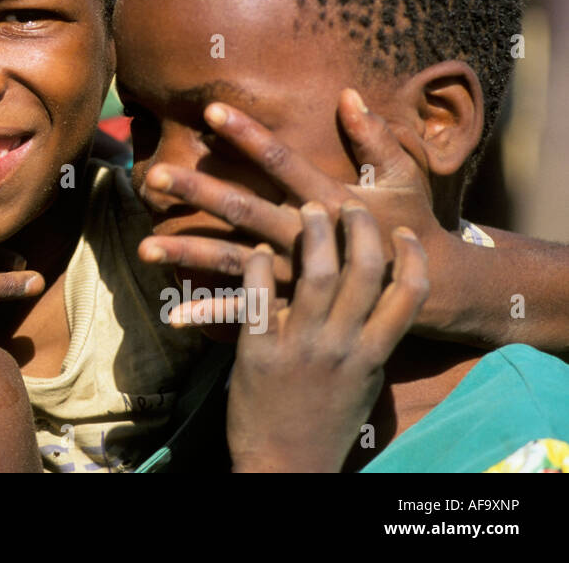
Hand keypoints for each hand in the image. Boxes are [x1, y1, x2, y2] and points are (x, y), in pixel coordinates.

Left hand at [138, 88, 447, 287]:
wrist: (431, 292)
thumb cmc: (412, 225)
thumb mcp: (404, 178)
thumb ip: (375, 138)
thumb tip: (348, 95)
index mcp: (329, 200)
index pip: (280, 159)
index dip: (247, 134)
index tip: (210, 110)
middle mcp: (306, 236)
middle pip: (244, 208)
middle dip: (199, 192)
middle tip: (154, 175)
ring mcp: (296, 274)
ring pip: (234, 261)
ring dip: (188, 253)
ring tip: (143, 248)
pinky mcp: (293, 306)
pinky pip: (249, 312)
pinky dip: (211, 314)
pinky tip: (174, 316)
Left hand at [228, 203, 428, 472]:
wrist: (285, 466)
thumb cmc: (324, 423)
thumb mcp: (361, 384)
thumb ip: (369, 343)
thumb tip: (375, 306)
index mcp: (373, 355)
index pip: (409, 295)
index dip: (412, 257)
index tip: (404, 232)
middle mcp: (343, 347)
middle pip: (364, 271)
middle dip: (360, 229)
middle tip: (348, 204)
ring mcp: (302, 348)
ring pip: (317, 274)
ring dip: (314, 233)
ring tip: (307, 209)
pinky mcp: (259, 353)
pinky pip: (261, 297)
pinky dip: (260, 266)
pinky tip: (258, 250)